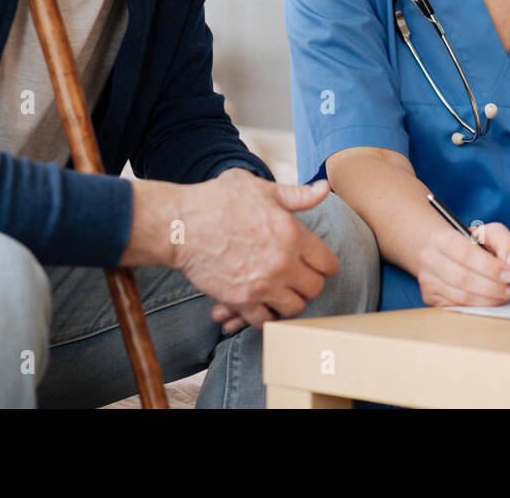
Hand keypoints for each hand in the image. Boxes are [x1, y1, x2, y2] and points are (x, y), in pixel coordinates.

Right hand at [174, 171, 340, 329]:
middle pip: (315, 288)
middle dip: (309, 284)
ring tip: (280, 292)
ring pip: (294, 308)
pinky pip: (266, 321)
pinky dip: (265, 315)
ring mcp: (263, 284)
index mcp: (292, 234)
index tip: (316, 265)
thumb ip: (297, 195)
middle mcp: (283, 262)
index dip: (325, 265)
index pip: (328, 264)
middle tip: (297, 279)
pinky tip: (260, 303)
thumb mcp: (263, 190)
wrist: (181, 225)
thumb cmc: (219, 202)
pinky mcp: (241, 300)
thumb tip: (324, 188)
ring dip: (289, 301)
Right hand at [417, 221, 509, 306]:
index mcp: (441, 238)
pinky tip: (490, 301)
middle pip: (462, 278)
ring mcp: (427, 281)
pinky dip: (478, 307)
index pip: (465, 253)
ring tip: (504, 295)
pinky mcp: (430, 298)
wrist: (441, 250)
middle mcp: (429, 259)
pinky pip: (457, 308)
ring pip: (460, 297)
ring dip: (487, 299)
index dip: (490, 267)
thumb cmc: (469, 243)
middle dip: (492, 287)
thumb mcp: (490, 233)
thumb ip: (507, 243)